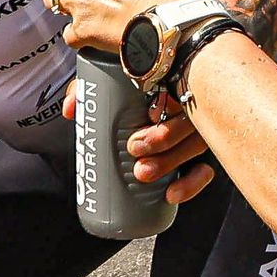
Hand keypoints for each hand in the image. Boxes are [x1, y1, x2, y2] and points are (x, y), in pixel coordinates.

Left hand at [59, 84, 217, 204]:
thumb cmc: (119, 90)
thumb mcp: (100, 85)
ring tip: (142, 173)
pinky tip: (171, 194)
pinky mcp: (195, 156)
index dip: (172, 102)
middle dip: (165, 138)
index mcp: (169, 81)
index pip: (182, 87)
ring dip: (171, 162)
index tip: (152, 114)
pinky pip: (204, 171)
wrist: (130, 113)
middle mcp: (187, 105)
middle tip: (135, 148)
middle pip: (191, 120)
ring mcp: (194, 131)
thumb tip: (72, 110)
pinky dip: (191, 183)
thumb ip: (84, 90)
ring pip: (196, 145)